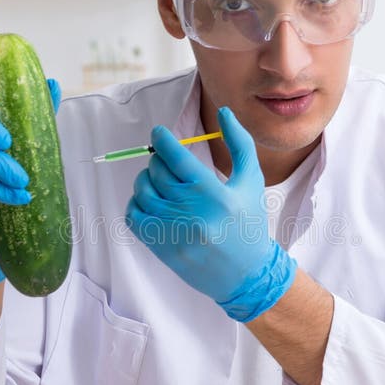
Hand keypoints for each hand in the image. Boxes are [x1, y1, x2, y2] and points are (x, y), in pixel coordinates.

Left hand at [125, 106, 296, 321]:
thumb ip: (240, 143)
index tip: (159, 133)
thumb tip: (224, 112)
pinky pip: (133, 215)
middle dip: (158, 160)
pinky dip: (137, 204)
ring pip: (142, 191)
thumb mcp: (251, 181)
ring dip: (146, 180)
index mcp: (211, 192)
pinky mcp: (160, 246)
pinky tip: (153, 203)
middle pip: (156, 171)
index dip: (162, 139)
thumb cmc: (249, 223)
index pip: (175, 156)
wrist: (247, 273)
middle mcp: (189, 211)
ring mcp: (171, 230)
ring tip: (160, 182)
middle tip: (166, 161)